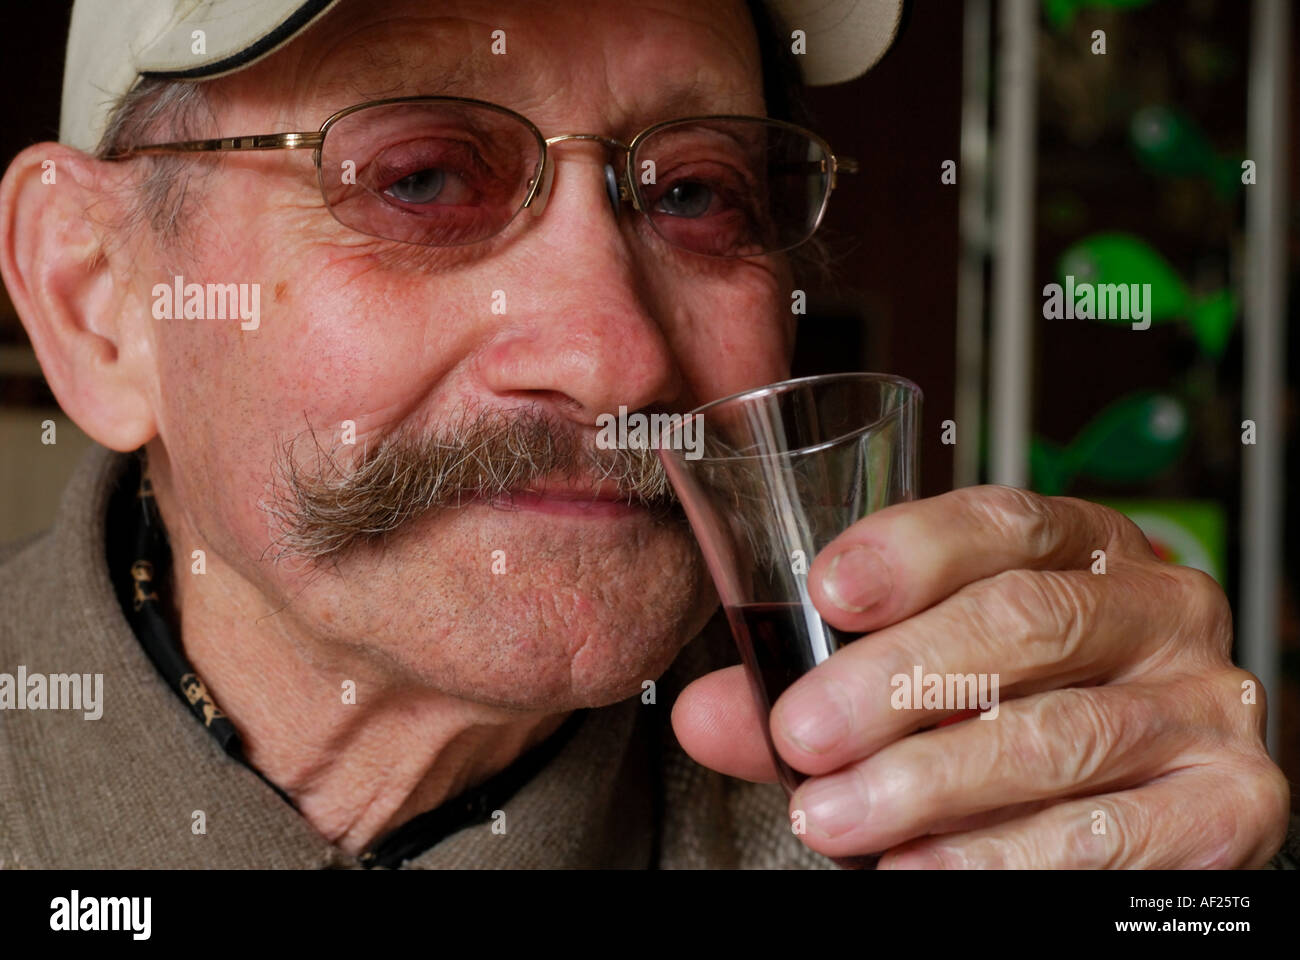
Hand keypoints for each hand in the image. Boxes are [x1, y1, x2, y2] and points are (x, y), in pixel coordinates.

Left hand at [672, 486, 1290, 867]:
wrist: (1153, 797)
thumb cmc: (1024, 707)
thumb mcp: (926, 673)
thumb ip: (817, 687)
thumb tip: (706, 713)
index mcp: (1082, 548)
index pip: (1001, 521)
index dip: (912, 549)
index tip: (828, 590)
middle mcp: (1156, 606)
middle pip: (1023, 621)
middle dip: (896, 680)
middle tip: (803, 734)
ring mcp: (1204, 702)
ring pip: (1057, 734)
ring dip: (929, 782)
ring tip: (835, 816)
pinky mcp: (1231, 802)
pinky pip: (1108, 833)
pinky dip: (1003, 856)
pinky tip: (922, 868)